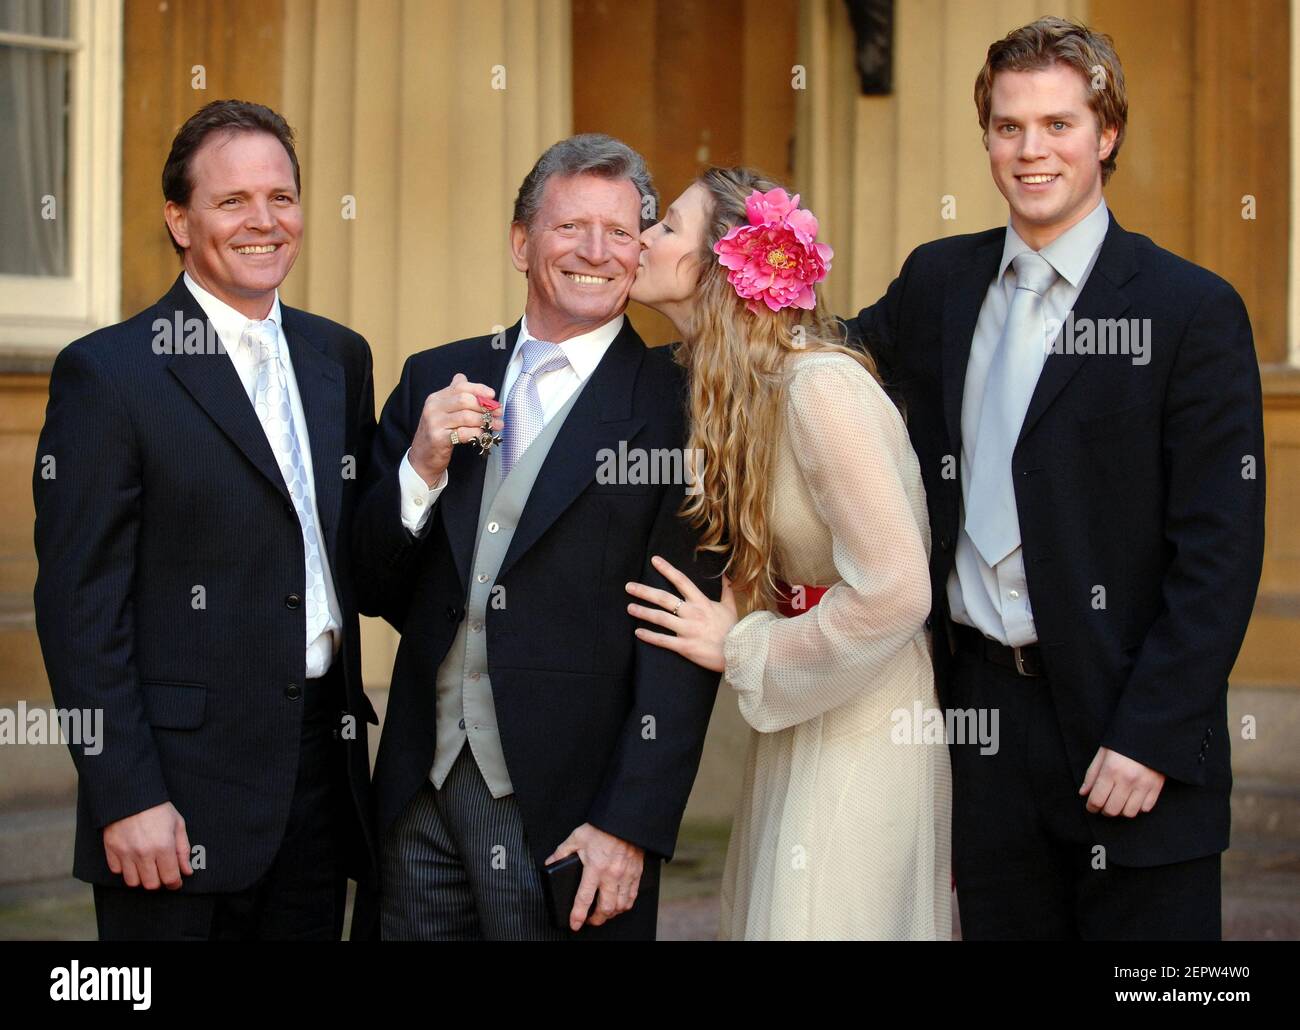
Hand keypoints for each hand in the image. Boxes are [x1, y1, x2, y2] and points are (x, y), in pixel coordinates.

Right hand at [102, 801, 192, 888]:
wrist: (131, 794)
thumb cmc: (158, 808)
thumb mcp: (178, 824)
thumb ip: (183, 850)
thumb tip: (187, 871)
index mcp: (163, 846)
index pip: (170, 878)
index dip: (175, 883)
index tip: (176, 882)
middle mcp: (144, 853)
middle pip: (151, 885)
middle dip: (159, 881)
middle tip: (162, 872)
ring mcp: (125, 853)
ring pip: (133, 882)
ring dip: (141, 877)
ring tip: (147, 866)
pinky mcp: (111, 850)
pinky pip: (117, 871)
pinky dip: (125, 868)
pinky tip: (132, 858)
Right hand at [408, 373, 504, 485]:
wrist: (422, 457)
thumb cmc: (438, 433)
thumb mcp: (442, 411)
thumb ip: (453, 395)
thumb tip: (462, 377)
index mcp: (436, 398)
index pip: (460, 387)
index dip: (479, 389)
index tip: (492, 395)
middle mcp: (433, 408)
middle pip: (465, 400)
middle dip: (485, 407)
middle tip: (497, 413)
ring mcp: (435, 423)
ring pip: (466, 416)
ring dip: (485, 421)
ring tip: (496, 425)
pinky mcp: (439, 439)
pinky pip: (464, 433)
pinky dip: (477, 433)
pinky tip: (484, 435)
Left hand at [544, 823, 643, 930]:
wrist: (625, 819)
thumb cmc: (602, 828)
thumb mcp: (577, 837)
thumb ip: (562, 852)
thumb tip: (550, 863)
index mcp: (594, 868)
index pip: (584, 898)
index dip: (578, 915)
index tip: (574, 924)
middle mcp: (611, 875)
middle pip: (605, 908)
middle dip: (596, 919)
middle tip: (590, 920)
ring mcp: (625, 875)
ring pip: (620, 905)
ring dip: (611, 914)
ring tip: (604, 914)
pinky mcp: (636, 873)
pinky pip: (632, 896)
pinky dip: (625, 905)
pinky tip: (619, 905)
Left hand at [626, 556, 736, 672]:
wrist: (741, 652)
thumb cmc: (735, 629)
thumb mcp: (731, 607)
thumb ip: (726, 591)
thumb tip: (726, 576)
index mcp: (701, 602)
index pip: (681, 580)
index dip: (667, 569)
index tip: (654, 560)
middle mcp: (692, 613)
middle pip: (664, 598)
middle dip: (645, 591)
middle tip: (629, 587)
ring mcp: (687, 630)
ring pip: (660, 618)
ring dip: (643, 612)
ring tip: (629, 607)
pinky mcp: (685, 646)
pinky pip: (663, 640)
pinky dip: (649, 636)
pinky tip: (638, 632)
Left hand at [1079, 746, 1165, 816]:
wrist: (1150, 733)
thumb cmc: (1122, 742)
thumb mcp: (1102, 754)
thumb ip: (1092, 775)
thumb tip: (1083, 793)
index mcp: (1110, 770)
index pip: (1097, 800)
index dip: (1091, 807)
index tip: (1091, 806)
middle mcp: (1127, 780)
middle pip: (1112, 810)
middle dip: (1104, 810)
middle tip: (1103, 804)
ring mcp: (1144, 785)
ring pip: (1129, 813)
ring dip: (1121, 811)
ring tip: (1118, 802)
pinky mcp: (1157, 787)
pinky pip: (1146, 808)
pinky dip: (1137, 807)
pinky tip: (1133, 799)